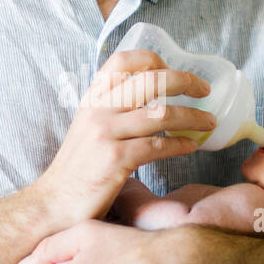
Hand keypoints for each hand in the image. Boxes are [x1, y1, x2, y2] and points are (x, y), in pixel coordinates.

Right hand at [32, 49, 214, 225]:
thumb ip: (113, 112)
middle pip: (151, 80)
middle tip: (204, 89)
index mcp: (92, 99)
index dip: (154, 59)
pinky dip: (180, 144)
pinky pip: (158, 145)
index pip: (122, 61)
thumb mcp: (89, 129)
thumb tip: (152, 102)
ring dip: (193, 116)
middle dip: (185, 81)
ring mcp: (106, 133)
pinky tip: (191, 146)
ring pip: (161, 114)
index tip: (175, 69)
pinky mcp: (115, 159)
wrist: (54, 204)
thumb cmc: (78, 170)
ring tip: (209, 121)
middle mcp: (98, 110)